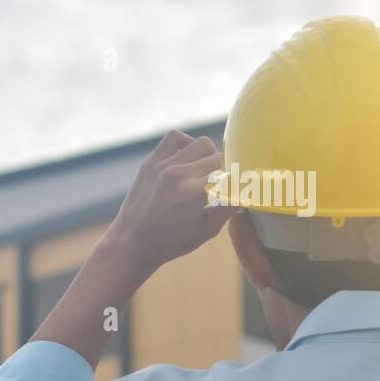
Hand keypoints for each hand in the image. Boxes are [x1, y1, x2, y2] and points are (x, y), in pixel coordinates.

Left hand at [105, 131, 236, 278]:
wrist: (132, 242)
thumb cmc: (171, 242)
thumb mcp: (206, 231)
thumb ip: (228, 208)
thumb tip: (247, 192)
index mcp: (195, 193)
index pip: (230, 174)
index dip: (239, 182)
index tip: (241, 189)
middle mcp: (180, 174)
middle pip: (218, 158)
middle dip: (225, 171)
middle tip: (222, 186)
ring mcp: (164, 165)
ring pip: (201, 144)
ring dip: (209, 156)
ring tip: (206, 172)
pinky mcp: (152, 162)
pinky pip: (175, 137)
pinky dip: (187, 143)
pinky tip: (188, 159)